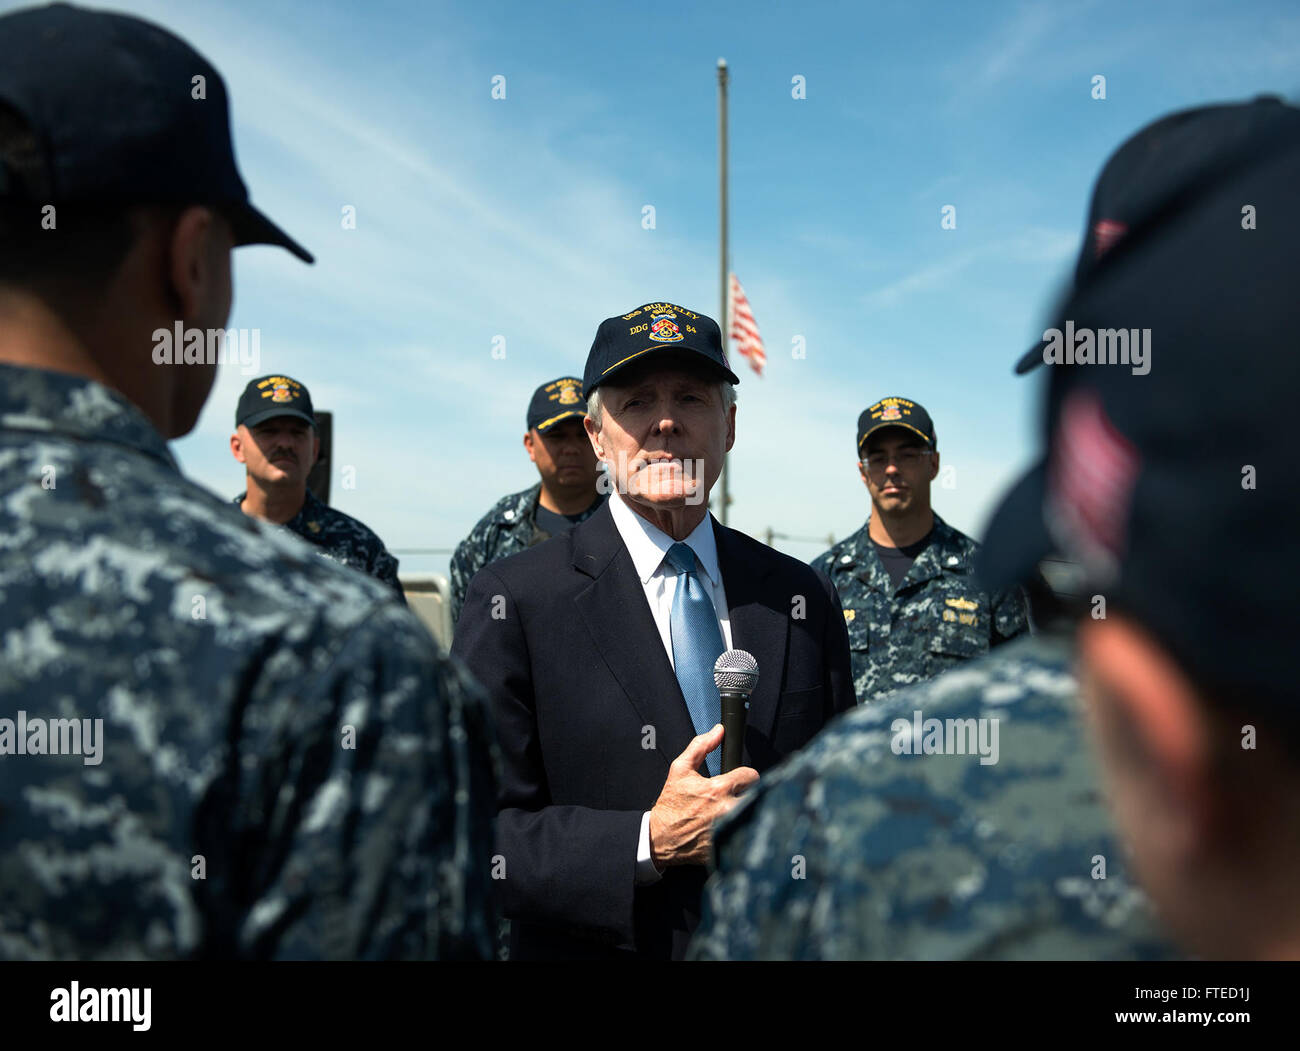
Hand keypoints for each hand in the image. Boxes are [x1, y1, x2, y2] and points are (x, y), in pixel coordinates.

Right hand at [648, 724, 758, 868]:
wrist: (661, 838)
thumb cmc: (671, 805)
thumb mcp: (680, 769)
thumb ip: (700, 746)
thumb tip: (718, 731)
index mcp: (718, 789)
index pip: (751, 776)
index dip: (746, 775)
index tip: (739, 780)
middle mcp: (727, 810)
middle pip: (758, 796)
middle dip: (749, 793)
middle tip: (737, 796)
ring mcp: (729, 830)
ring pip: (756, 815)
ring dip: (749, 811)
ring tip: (736, 812)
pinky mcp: (729, 846)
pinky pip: (748, 835)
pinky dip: (744, 831)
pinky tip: (731, 828)